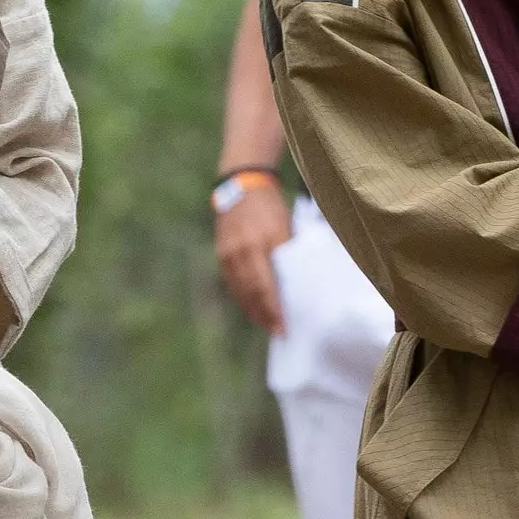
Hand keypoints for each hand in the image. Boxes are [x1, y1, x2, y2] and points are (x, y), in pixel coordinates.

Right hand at [215, 179, 291, 333]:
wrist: (243, 186)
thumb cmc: (271, 208)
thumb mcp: (286, 228)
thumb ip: (288, 255)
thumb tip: (297, 285)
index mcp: (259, 244)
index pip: (266, 287)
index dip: (274, 310)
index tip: (283, 327)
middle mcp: (239, 251)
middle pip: (252, 293)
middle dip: (264, 316)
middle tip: (277, 332)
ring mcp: (227, 254)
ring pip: (240, 291)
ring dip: (253, 311)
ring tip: (266, 325)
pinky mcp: (221, 254)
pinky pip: (233, 283)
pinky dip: (243, 298)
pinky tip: (252, 308)